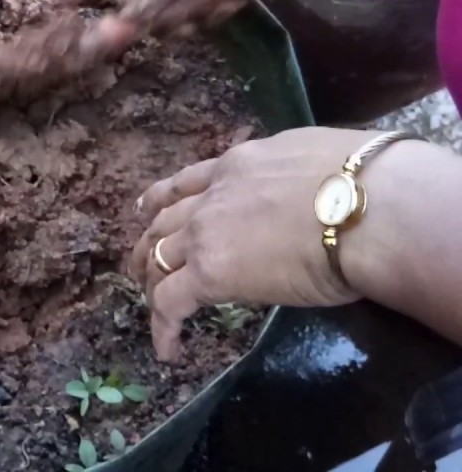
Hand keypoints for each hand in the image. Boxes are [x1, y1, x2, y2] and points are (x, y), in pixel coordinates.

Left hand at [131, 127, 405, 361]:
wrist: (370, 209)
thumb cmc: (367, 186)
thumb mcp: (313, 162)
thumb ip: (291, 178)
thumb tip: (303, 195)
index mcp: (239, 164)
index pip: (188, 183)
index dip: (163, 200)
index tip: (147, 211)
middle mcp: (212, 195)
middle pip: (164, 222)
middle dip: (148, 244)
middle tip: (140, 266)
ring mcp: (205, 233)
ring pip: (158, 259)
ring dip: (151, 284)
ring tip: (150, 306)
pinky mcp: (207, 272)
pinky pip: (170, 302)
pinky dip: (163, 326)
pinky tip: (168, 348)